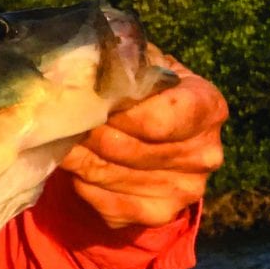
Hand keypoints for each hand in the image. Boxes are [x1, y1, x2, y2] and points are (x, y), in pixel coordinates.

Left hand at [60, 50, 227, 228]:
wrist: (157, 131)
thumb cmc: (145, 89)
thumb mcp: (142, 64)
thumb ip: (125, 59)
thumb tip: (96, 54)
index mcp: (208, 107)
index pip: (157, 120)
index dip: (115, 113)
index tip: (88, 101)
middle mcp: (206, 153)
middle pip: (127, 149)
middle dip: (87, 132)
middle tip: (61, 119)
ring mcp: (186, 189)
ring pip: (109, 175)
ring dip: (77, 157)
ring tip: (62, 138)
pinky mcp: (160, 214)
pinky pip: (107, 203)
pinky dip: (83, 184)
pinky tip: (78, 165)